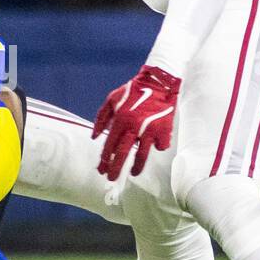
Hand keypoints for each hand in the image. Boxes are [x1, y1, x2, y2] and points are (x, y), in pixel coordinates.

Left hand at [92, 64, 180, 180]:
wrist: (158, 82)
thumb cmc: (132, 90)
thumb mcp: (111, 100)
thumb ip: (101, 118)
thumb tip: (94, 137)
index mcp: (120, 119)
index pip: (110, 145)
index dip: (105, 159)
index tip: (101, 169)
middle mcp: (134, 126)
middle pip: (123, 153)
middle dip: (116, 168)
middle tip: (111, 178)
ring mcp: (150, 129)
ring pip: (143, 155)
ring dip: (137, 167)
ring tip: (133, 173)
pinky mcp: (164, 130)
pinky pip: (160, 146)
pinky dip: (157, 147)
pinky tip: (155, 145)